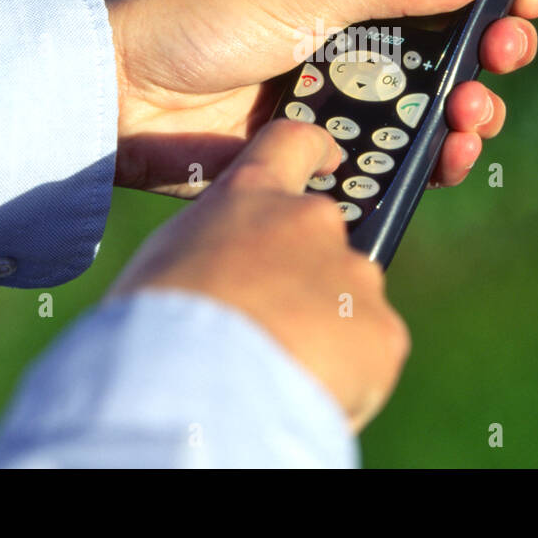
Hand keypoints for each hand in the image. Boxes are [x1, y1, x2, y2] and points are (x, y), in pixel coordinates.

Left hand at [105, 0, 537, 196]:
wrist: (120, 102)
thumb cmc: (198, 24)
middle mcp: (350, 32)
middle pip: (445, 43)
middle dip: (488, 51)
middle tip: (506, 56)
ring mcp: (339, 92)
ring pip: (427, 104)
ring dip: (466, 110)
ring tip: (473, 118)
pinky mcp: (323, 146)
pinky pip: (392, 153)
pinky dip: (426, 158)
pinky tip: (446, 158)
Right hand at [108, 119, 408, 431]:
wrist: (195, 384)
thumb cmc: (156, 326)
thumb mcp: (168, 265)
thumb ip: (216, 254)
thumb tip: (231, 283)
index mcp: (250, 195)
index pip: (293, 143)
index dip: (313, 151)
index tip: (326, 160)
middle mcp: (310, 221)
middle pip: (324, 244)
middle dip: (306, 284)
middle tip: (266, 331)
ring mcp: (353, 274)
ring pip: (349, 306)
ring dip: (324, 334)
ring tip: (276, 374)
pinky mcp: (381, 331)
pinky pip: (371, 357)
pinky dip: (348, 379)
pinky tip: (304, 394)